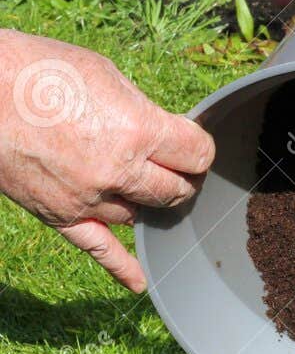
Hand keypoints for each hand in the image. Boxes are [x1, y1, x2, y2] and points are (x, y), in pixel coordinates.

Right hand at [0, 29, 212, 292]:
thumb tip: (165, 132)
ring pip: (141, 214)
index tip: (190, 142)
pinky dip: (123, 268)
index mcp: (137, 131)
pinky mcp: (61, 215)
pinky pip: (100, 249)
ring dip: (143, 201)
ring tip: (137, 183)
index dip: (197, 147)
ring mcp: (90, 199)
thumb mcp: (102, 74)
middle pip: (176, 190)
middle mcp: (119, 171)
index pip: (197, 154)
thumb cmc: (37, 70)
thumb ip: (140, 110)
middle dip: (180, 177)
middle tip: (171, 165)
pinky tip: (140, 282)